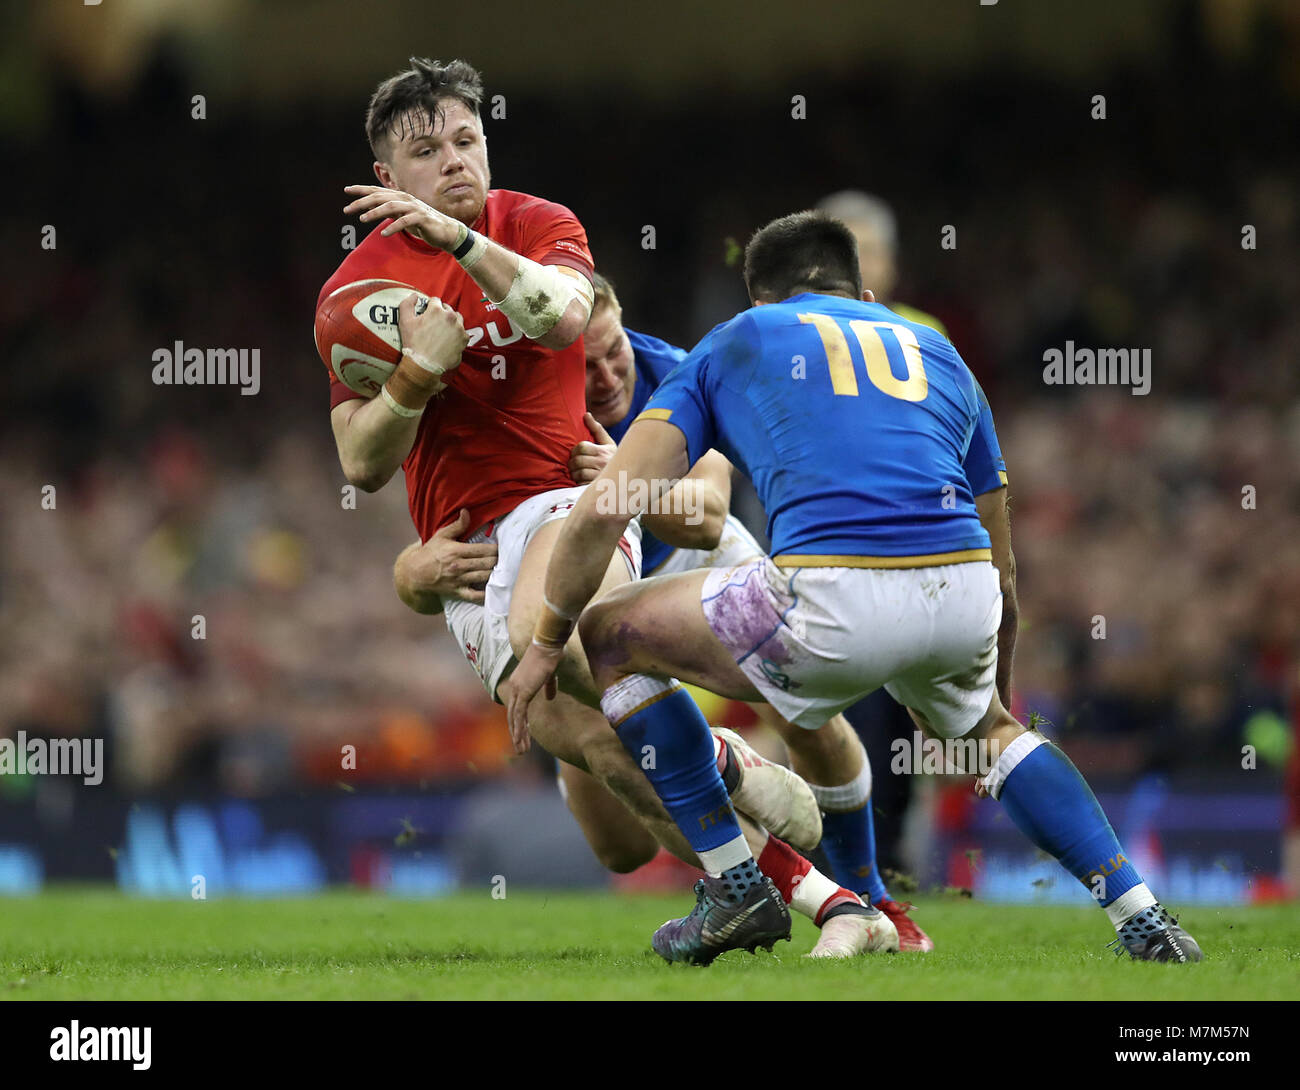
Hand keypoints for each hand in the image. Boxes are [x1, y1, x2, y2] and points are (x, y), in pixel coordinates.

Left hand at [344, 184, 464, 249]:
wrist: (446, 232)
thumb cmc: (423, 224)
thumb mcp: (402, 216)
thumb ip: (389, 211)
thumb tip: (371, 209)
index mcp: (400, 197)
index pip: (377, 191)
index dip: (361, 190)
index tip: (346, 190)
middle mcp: (406, 199)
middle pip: (380, 197)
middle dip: (362, 202)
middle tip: (348, 209)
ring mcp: (414, 208)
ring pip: (391, 206)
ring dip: (375, 212)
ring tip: (363, 219)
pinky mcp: (422, 218)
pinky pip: (405, 221)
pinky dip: (394, 226)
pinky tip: (384, 233)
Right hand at [395, 510, 497, 607]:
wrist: (415, 573)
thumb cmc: (430, 552)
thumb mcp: (441, 535)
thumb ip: (457, 525)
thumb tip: (466, 511)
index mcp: (457, 550)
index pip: (485, 550)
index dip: (497, 549)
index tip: (501, 547)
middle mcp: (459, 566)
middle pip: (488, 563)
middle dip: (499, 560)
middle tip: (505, 558)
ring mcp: (459, 580)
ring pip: (485, 577)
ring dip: (496, 574)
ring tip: (503, 570)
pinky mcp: (457, 592)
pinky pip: (475, 596)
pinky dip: (486, 595)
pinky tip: (495, 590)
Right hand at [397, 293, 468, 378]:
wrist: (424, 365)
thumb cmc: (413, 343)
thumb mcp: (404, 321)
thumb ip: (407, 304)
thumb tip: (414, 296)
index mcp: (437, 310)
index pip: (435, 301)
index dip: (429, 307)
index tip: (427, 314)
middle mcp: (451, 317)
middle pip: (447, 309)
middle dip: (441, 313)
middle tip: (434, 324)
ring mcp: (459, 328)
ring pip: (457, 319)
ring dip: (451, 322)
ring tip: (443, 330)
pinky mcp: (464, 340)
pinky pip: (462, 333)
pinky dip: (457, 335)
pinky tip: (449, 340)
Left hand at [501, 642, 564, 753]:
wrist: (548, 645)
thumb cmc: (551, 655)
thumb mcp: (549, 675)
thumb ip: (549, 687)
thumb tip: (550, 698)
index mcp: (519, 684)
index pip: (516, 708)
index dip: (520, 723)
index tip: (523, 735)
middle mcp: (514, 687)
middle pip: (512, 716)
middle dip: (517, 734)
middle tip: (520, 749)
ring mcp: (517, 690)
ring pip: (515, 719)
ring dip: (518, 736)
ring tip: (522, 751)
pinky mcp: (523, 692)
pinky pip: (520, 715)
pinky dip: (520, 728)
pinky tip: (522, 739)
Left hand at [568, 413, 616, 483]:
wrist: (627, 478)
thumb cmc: (614, 458)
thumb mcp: (608, 443)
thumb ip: (597, 429)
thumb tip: (586, 414)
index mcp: (604, 451)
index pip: (581, 447)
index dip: (575, 450)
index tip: (576, 454)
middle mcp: (603, 463)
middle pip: (577, 460)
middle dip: (572, 463)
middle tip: (574, 464)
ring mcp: (600, 476)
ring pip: (578, 473)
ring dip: (574, 474)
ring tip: (577, 473)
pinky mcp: (597, 487)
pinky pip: (581, 484)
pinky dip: (579, 483)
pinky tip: (582, 481)